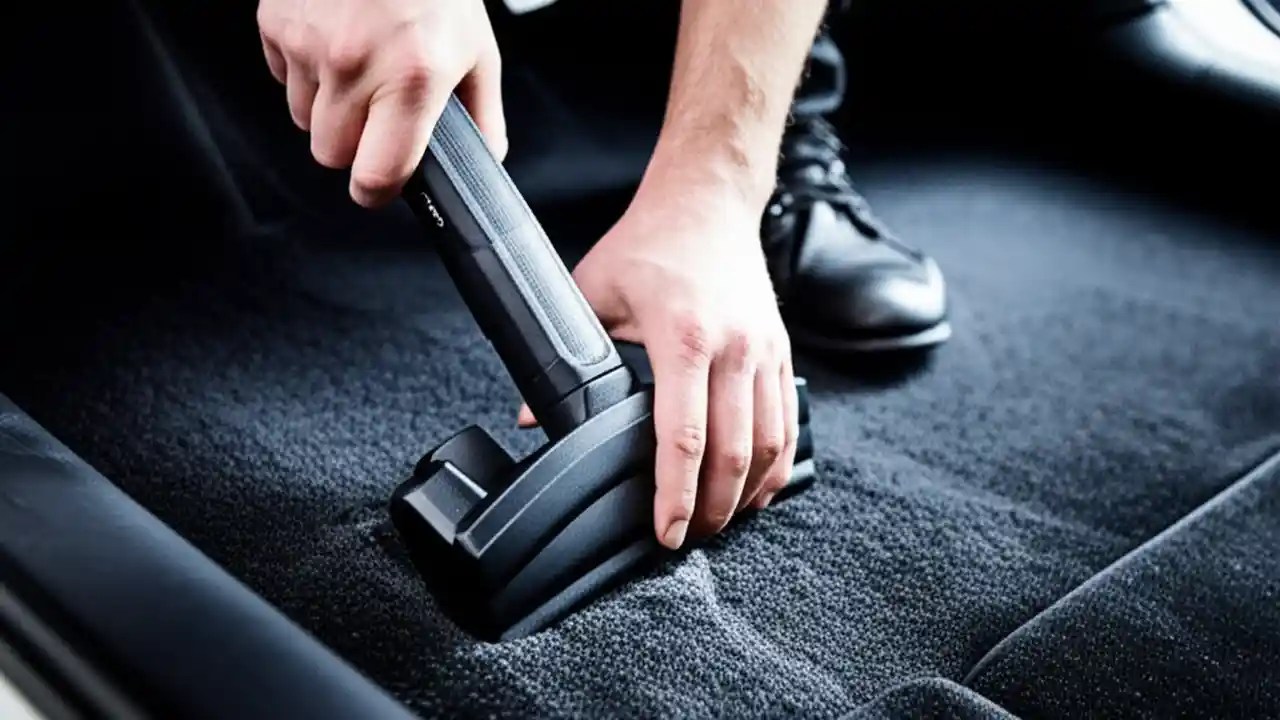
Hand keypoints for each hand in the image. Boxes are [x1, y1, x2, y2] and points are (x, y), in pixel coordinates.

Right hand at [257, 0, 506, 206]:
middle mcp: (355, 66)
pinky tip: (333, 40)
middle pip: (331, 154)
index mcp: (411, 81)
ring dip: (327, 106)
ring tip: (358, 66)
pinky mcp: (277, 24)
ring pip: (303, 118)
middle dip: (352, 144)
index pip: (374, 176)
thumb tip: (482, 163)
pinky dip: (303, 68)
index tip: (380, 184)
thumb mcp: (478, 52)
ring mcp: (309, 45)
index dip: (376, 190)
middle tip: (377, 111)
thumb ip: (481, 116)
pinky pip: (280, 75)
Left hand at [520, 183, 799, 549]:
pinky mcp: (780, 351)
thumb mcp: (593, 291)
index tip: (665, 533)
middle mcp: (734, 349)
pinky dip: (775, 465)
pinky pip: (788, 423)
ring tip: (718, 522)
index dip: (674, 494)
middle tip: (687, 540)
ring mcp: (764, 351)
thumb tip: (530, 417)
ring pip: (768, 445)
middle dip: (710, 510)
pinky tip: (756, 490)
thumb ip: (566, 357)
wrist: (708, 201)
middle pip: (733, 454)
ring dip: (746, 495)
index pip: (684, 436)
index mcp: (684, 337)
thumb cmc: (648, 244)